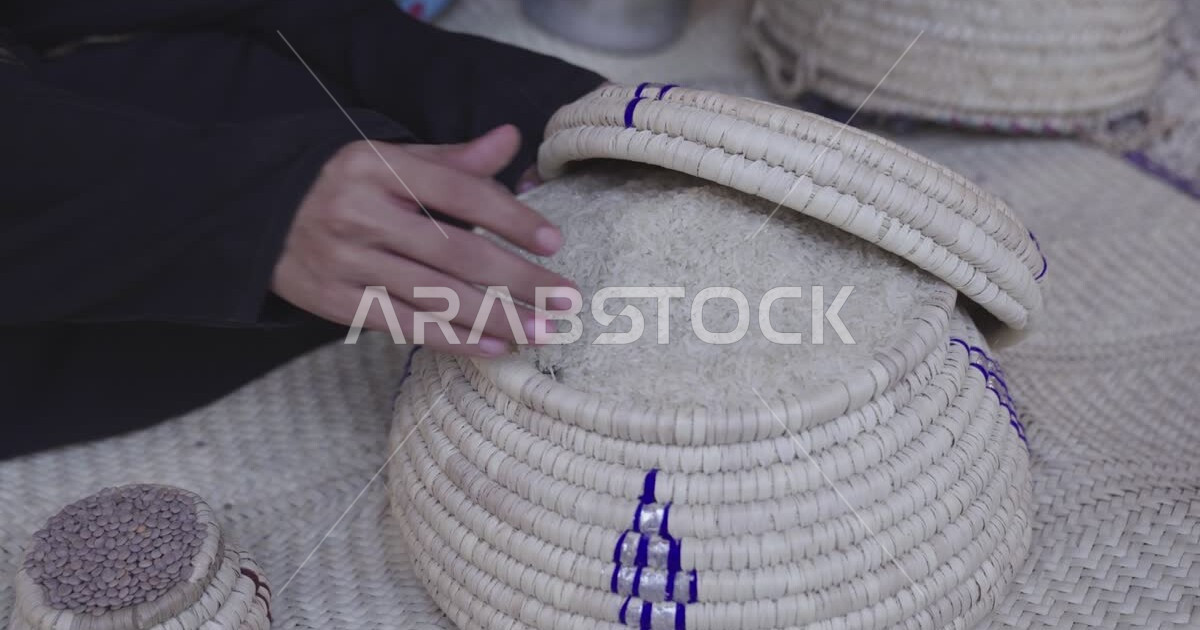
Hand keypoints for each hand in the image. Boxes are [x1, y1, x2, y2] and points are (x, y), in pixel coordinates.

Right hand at [272, 124, 571, 356]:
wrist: (258, 213)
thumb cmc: (342, 184)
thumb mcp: (388, 158)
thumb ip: (451, 159)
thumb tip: (510, 140)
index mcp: (379, 167)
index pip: (460, 193)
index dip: (511, 218)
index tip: (554, 241)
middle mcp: (361, 213)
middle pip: (456, 252)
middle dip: (519, 280)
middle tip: (567, 301)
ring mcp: (345, 261)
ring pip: (435, 296)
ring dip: (497, 318)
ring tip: (544, 332)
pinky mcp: (333, 301)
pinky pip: (405, 325)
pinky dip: (453, 339)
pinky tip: (495, 347)